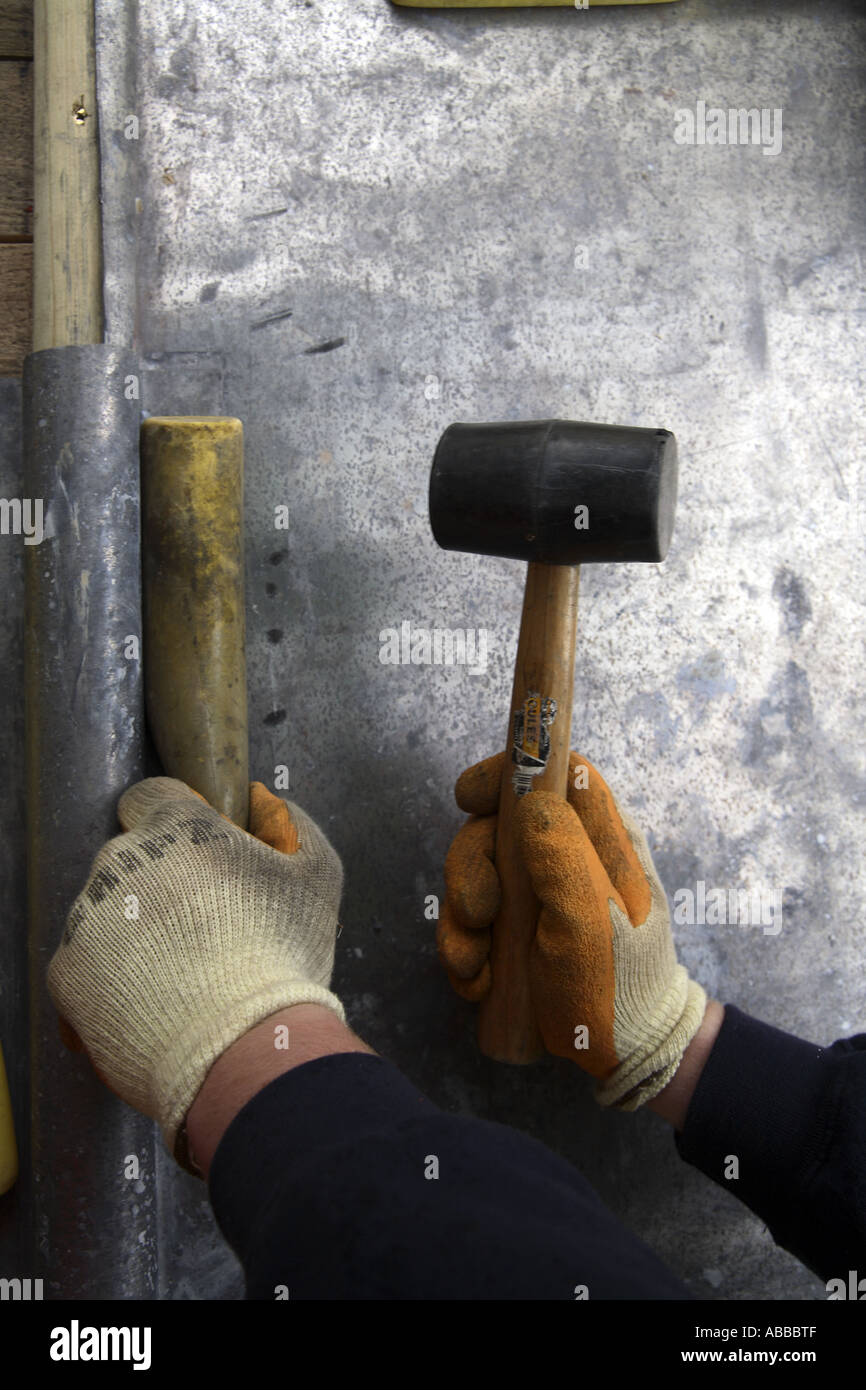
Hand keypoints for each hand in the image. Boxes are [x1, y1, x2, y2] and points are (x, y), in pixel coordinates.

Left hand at [47, 779, 343, 1166]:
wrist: (240, 1047)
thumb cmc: (281, 955)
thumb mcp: (318, 875)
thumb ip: (288, 824)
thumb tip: (259, 802)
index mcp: (175, 826)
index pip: (151, 797)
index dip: (177, 821)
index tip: (201, 857)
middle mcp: (119, 861)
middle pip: (129, 856)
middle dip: (159, 880)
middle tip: (203, 926)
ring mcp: (86, 918)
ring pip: (106, 911)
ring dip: (134, 930)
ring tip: (183, 973)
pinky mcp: (66, 973)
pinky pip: (87, 965)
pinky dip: (113, 979)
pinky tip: (156, 1000)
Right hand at [437, 751, 706, 1108]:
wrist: (626, 1055)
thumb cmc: (620, 985)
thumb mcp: (591, 922)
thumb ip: (562, 857)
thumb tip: (533, 799)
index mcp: (598, 840)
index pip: (553, 774)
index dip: (509, 773)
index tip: (470, 798)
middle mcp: (565, 858)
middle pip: (496, 827)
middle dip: (470, 869)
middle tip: (475, 914)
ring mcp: (538, 896)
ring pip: (476, 876)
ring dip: (461, 922)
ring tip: (473, 965)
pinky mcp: (516, 933)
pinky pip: (472, 924)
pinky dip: (466, 952)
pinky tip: (478, 983)